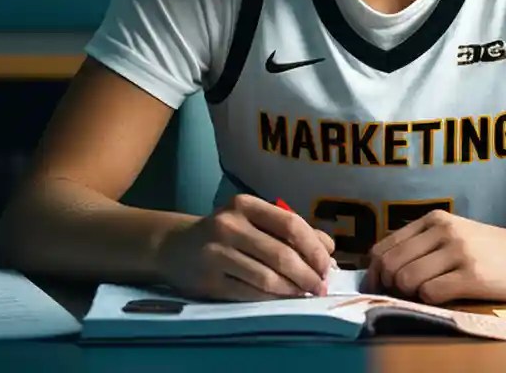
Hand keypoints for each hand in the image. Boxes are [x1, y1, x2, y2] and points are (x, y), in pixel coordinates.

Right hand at [158, 194, 335, 300]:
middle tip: (321, 287)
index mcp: (245, 205)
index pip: (290, 224)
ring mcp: (216, 253)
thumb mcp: (256, 221)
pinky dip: (272, 299)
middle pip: (281, 254)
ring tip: (305, 295)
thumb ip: (292, 231)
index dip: (314, 247)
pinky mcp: (209, 281)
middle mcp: (229, 225)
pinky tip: (283, 300)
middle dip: (308, 274)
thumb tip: (329, 250)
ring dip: (292, 289)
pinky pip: (249, 293)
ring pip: (266, 277)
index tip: (327, 266)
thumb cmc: (227, 234)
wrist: (176, 247)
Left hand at [366, 210, 505, 304]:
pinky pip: (431, 293)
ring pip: (407, 279)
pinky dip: (430, 301)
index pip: (383, 247)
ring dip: (410, 294)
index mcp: (434, 219)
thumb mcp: (456, 235)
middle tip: (401, 296)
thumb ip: (423, 245)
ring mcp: (459, 251)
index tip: (379, 288)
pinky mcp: (473, 275)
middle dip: (388, 286)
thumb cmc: (493, 250)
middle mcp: (444, 230)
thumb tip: (382, 269)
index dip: (374, 273)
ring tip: (427, 294)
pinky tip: (445, 296)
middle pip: (390, 265)